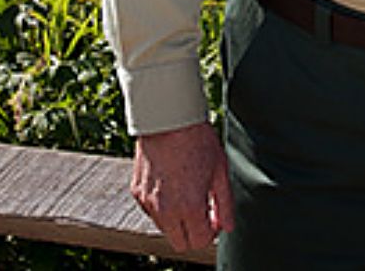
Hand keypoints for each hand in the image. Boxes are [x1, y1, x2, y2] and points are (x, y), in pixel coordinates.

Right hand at [131, 122, 235, 252]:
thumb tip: (227, 227)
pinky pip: (152, 212)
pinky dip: (163, 207)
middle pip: (181, 244)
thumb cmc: (197, 141)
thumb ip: (225, 204)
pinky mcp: (137, 194)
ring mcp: (148, 203)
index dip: (212, 232)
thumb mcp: (220, 171)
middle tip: (203, 212)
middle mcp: (166, 210)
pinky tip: (173, 185)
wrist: (167, 120)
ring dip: (178, 221)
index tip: (215, 217)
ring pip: (165, 229)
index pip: (200, 242)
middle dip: (194, 233)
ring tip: (188, 194)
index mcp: (189, 207)